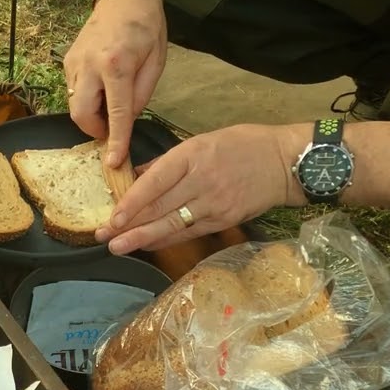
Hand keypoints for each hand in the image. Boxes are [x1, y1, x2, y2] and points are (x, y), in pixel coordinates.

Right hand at [63, 0, 165, 167]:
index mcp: (116, 66)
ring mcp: (73, 64)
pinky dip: (87, 98)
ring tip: (110, 103)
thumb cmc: (147, 27)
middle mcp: (89, 66)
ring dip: (91, 114)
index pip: (116, 114)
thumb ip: (141, 95)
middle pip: (81, 115)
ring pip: (74, 105)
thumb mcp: (157, 62)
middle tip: (112, 127)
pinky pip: (73, 91)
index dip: (115, 141)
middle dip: (95, 130)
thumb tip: (126, 120)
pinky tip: (102, 87)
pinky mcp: (67, 62)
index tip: (114, 163)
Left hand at [95, 124, 308, 253]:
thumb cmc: (243, 145)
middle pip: (160, 207)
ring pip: (172, 224)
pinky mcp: (225, 220)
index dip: (132, 202)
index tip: (112, 217)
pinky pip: (190, 232)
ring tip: (119, 248)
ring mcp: (214, 203)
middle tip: (104, 238)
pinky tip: (148, 245)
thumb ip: (168, 162)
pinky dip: (167, 240)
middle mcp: (202, 181)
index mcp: (193, 155)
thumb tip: (135, 177)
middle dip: (128, 225)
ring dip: (143, 238)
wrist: (285, 163)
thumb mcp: (202, 141)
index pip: (155, 182)